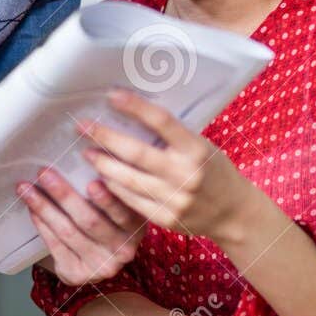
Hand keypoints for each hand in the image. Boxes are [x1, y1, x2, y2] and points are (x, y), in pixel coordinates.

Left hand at [16, 168, 146, 286]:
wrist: (98, 262)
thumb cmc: (107, 223)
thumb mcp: (120, 207)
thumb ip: (112, 188)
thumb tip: (88, 154)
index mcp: (137, 227)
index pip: (123, 212)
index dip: (107, 199)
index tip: (91, 181)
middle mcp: (122, 250)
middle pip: (90, 221)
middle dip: (64, 195)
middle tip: (44, 173)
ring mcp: (100, 265)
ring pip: (68, 232)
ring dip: (44, 207)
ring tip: (27, 188)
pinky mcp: (78, 274)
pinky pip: (56, 245)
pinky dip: (42, 224)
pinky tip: (32, 208)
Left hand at [81, 89, 250, 244]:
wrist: (233, 213)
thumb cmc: (214, 171)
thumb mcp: (202, 147)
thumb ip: (173, 138)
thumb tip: (134, 115)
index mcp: (196, 149)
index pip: (162, 121)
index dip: (135, 107)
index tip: (111, 96)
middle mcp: (185, 174)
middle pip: (136, 152)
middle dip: (105, 137)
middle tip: (82, 127)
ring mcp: (175, 199)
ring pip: (128, 180)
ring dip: (103, 164)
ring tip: (87, 153)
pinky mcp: (165, 218)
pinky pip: (131, 202)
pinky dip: (114, 188)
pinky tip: (102, 178)